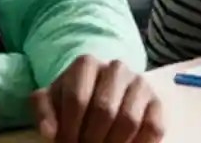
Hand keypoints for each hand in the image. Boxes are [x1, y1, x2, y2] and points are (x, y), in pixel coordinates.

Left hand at [30, 56, 163, 142]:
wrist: (101, 89)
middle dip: (91, 139)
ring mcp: (139, 83)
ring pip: (129, 119)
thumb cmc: (73, 98)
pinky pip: (154, 127)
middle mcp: (116, 68)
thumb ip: (44, 112)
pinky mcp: (156, 102)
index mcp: (87, 64)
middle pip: (104, 110)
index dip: (69, 129)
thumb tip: (49, 132)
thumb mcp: (52, 100)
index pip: (77, 99)